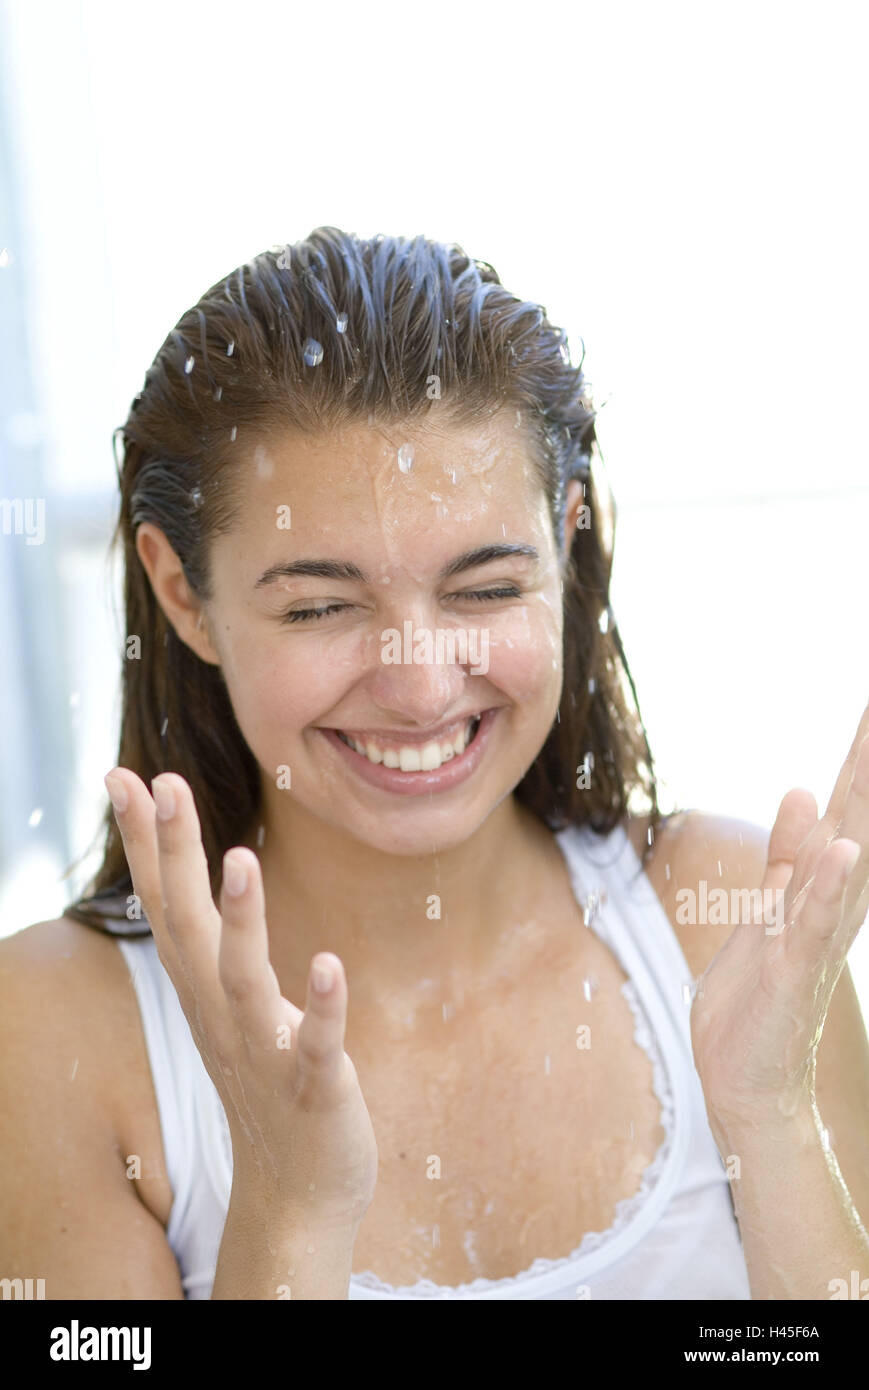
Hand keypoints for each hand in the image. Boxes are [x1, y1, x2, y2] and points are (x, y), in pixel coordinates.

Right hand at [104, 767, 378, 1230]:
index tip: (123, 773)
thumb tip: (206, 868)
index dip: (145, 840)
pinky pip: (316, 1044)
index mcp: (203, 988)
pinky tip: (328, 965)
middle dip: (174, 854)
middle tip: (164, 782)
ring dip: (240, 919)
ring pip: (242, 979)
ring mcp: (264, 1050)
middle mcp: (221, 1012)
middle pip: (188, 924)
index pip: (164, 902)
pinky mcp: (314, 1087)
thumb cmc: (265, 1074)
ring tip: (239, 857)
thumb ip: (217, 939)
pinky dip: (320, 1007)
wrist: (295, 1191)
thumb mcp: (227, 1000)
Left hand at [688, 701, 868, 1135]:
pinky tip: (844, 852)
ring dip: (863, 812)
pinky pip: (812, 924)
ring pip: (846, 863)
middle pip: (858, 821)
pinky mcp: (792, 973)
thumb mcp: (767, 909)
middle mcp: (831, 904)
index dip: (861, 754)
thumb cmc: (755, 997)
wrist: (745, 1082)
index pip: (848, 806)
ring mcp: (814, 937)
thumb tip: (804, 789)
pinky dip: (828, 888)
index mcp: (822, 885)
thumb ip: (789, 854)